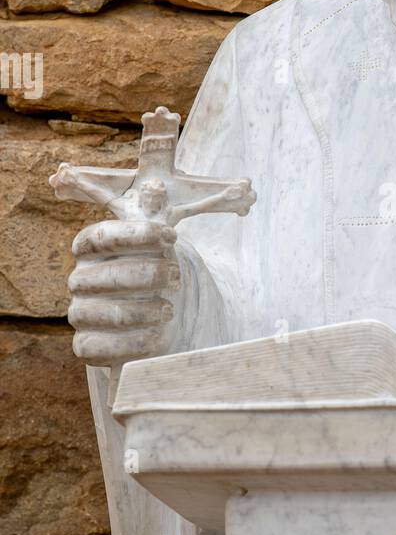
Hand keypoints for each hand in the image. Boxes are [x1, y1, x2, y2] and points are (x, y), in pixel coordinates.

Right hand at [67, 220, 180, 365]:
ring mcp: (79, 314)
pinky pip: (101, 347)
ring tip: (169, 310)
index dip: (137, 235)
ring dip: (145, 310)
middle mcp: (79, 280)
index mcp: (89, 249)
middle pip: (108, 275)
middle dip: (149, 275)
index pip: (102, 236)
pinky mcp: (85, 346)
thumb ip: (154, 220)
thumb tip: (156, 187)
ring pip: (108, 312)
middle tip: (177, 278)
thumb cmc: (156, 277)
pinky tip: (157, 336)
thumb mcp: (159, 248)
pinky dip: (134, 342)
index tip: (171, 236)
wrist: (158, 321)